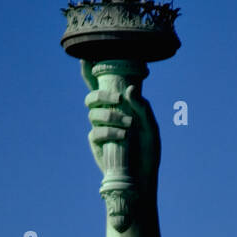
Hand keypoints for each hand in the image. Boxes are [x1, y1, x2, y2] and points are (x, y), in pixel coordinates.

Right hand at [82, 61, 160, 196]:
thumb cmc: (148, 152)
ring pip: (94, 112)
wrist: (142, 179)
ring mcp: (99, 128)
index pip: (102, 85)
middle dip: (102, 93)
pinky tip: (123, 136)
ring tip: (128, 126)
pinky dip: (109, 132)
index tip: (86, 57)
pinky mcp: (96, 143)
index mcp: (120, 107)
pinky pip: (95, 132)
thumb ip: (143, 109)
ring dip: (111, 116)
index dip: (91, 70)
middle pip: (92, 96)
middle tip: (118, 99)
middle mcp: (107, 114)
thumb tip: (129, 89)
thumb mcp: (151, 129)